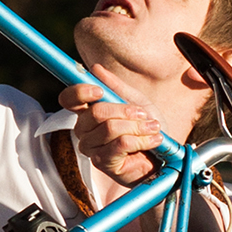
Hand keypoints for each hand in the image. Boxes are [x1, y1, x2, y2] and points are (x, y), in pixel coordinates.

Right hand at [59, 73, 164, 187]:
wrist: (163, 156)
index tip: (99, 91)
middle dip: (125, 111)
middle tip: (144, 115)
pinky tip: (153, 141)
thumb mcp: (137, 102)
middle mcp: (84, 129)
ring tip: (153, 129)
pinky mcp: (102, 162)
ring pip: (110, 128)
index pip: (69, 99)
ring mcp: (90, 147)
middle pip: (95, 113)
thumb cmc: (147, 128)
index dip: (79, 92)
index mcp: (88, 111)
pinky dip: (141, 140)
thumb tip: (95, 68)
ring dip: (138, 127)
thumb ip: (116, 87)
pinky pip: (120, 144)